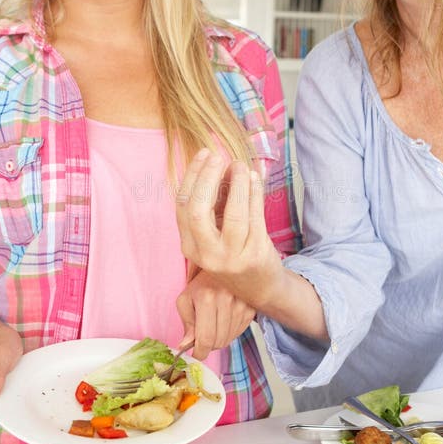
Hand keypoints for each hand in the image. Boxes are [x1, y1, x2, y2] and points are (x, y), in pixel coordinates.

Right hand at [176, 149, 283, 309]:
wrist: (259, 288)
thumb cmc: (232, 253)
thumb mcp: (212, 236)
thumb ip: (209, 206)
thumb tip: (215, 165)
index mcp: (190, 246)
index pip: (183, 206)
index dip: (192, 177)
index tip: (203, 155)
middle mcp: (207, 254)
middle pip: (198, 210)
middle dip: (207, 179)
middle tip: (218, 157)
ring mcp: (232, 257)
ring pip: (233, 213)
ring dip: (237, 184)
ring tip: (240, 165)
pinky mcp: (255, 255)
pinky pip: (255, 218)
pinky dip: (254, 194)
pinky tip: (254, 179)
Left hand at [176, 270, 255, 360]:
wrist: (223, 267)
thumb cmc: (201, 284)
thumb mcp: (185, 300)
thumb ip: (186, 324)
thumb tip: (186, 345)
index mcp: (207, 298)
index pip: (205, 338)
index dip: (199, 352)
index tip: (196, 353)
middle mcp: (226, 300)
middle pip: (218, 341)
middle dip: (208, 346)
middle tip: (202, 337)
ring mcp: (241, 304)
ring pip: (229, 339)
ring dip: (219, 339)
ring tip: (213, 325)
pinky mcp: (251, 308)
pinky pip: (239, 333)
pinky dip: (229, 333)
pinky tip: (224, 321)